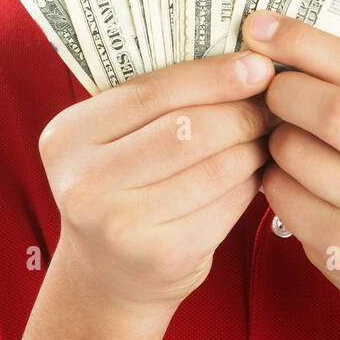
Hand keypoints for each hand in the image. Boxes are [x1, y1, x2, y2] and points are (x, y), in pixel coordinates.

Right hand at [39, 49, 276, 318]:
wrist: (107, 277)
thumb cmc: (120, 190)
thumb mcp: (115, 140)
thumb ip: (160, 101)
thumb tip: (247, 62)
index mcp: (68, 136)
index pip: (153, 91)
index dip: (213, 75)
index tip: (258, 65)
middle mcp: (85, 182)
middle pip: (188, 129)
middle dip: (240, 112)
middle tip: (271, 104)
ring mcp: (121, 226)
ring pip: (215, 167)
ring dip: (252, 148)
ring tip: (264, 136)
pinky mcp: (163, 257)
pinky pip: (227, 205)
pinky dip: (249, 184)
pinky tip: (254, 174)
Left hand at [241, 11, 339, 306]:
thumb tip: (268, 31)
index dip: (302, 42)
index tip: (259, 25)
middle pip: (331, 109)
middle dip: (284, 91)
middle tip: (270, 90)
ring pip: (296, 152)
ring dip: (274, 138)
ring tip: (286, 141)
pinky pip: (282, 194)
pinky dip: (271, 177)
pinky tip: (288, 179)